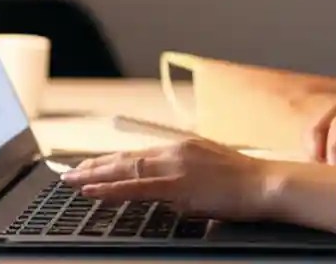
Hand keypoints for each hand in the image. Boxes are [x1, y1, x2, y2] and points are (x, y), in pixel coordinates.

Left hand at [61, 139, 271, 220]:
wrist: (265, 184)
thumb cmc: (245, 182)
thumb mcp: (212, 168)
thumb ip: (188, 173)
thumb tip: (171, 188)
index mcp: (183, 146)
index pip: (139, 152)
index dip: (113, 159)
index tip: (93, 164)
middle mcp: (175, 151)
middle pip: (126, 156)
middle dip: (95, 164)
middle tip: (70, 171)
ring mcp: (175, 167)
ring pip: (125, 168)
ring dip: (94, 175)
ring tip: (71, 180)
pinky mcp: (177, 185)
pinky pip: (136, 187)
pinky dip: (111, 188)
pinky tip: (93, 191)